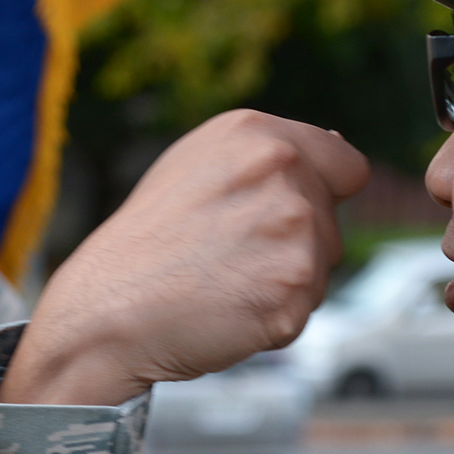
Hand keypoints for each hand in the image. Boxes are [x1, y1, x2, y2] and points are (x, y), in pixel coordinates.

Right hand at [1, 111, 368, 404]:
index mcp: (257, 134)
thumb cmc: (145, 242)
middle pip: (331, 223)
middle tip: (227, 256)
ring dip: (285, 283)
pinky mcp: (293, 289)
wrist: (106, 309)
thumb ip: (268, 155)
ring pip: (322, 268)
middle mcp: (282, 171)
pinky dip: (272, 319)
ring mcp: (292, 231)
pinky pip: (305, 310)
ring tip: (224, 281)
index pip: (347, 165)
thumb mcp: (196, 165)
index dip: (322, 195)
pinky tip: (226, 309)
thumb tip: (339, 148)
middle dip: (294, 244)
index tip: (279, 216)